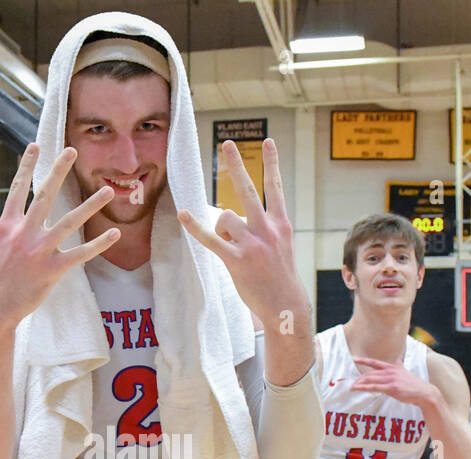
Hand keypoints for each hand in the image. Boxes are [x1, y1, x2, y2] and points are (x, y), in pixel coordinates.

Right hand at [0, 144, 119, 330]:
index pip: (17, 189)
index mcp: (6, 226)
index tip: (35, 145)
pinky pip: (80, 254)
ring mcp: (37, 251)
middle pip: (44, 195)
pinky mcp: (51, 270)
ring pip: (69, 222)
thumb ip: (9, 232)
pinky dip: (99, 244)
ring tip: (107, 190)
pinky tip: (114, 234)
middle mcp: (22, 234)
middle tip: (72, 150)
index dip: (26, 166)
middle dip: (59, 171)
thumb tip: (15, 221)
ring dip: (90, 204)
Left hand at [177, 138, 307, 324]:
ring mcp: (252, 244)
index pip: (275, 187)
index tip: (268, 140)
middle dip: (237, 164)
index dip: (271, 163)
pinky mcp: (237, 261)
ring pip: (225, 217)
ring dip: (222, 226)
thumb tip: (230, 217)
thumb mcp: (281, 246)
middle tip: (228, 143)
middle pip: (247, 189)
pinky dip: (195, 227)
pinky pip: (211, 239)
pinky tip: (183, 214)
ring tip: (232, 243)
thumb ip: (263, 227)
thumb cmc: (280, 276)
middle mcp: (267, 229)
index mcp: (280, 224)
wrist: (286, 306)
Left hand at [351, 356, 439, 408]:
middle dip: (360, 378)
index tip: (354, 359)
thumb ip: (399, 365)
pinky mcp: (391, 388)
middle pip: (370, 373)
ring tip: (352, 388)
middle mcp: (390, 371)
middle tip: (352, 383)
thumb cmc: (413, 384)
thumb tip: (399, 357)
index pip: (375, 362)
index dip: (364, 360)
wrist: (423, 392)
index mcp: (393, 367)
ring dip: (360, 384)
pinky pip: (374, 387)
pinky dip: (364, 388)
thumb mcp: (405, 371)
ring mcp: (391, 379)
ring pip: (370, 380)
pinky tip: (358, 389)